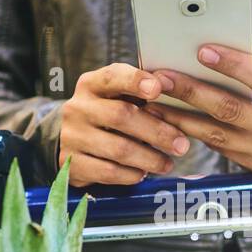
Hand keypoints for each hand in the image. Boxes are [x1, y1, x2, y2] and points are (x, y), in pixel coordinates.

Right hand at [58, 62, 190, 185]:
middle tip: (182, 144)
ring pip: (118, 148)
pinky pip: (108, 171)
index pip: (112, 76)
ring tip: (167, 164)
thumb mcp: (115, 97)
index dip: (135, 81)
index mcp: (91, 84)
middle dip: (157, 131)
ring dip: (149, 158)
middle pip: (121, 116)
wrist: (68, 143)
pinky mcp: (72, 164)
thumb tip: (172, 88)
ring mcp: (72, 136)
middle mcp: (78, 107)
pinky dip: (131, 174)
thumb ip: (138, 93)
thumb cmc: (106, 116)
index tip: (159, 88)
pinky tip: (143, 174)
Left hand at [151, 45, 251, 172]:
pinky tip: (170, 121)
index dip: (232, 65)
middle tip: (162, 77)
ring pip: (216, 134)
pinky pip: (217, 149)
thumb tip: (206, 55)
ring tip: (154, 102)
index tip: (202, 50)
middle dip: (191, 92)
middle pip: (229, 109)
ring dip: (180, 117)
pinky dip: (192, 134)